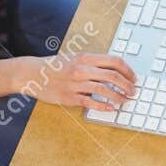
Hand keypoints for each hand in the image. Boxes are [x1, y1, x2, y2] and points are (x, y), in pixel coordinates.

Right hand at [18, 53, 137, 109]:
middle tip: (133, 91)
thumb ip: (93, 62)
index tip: (133, 78)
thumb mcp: (75, 57)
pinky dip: (103, 106)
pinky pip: (90, 102)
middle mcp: (82, 69)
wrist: (32, 73)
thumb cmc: (55, 66)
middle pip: (113, 76)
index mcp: (85, 57)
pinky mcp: (69, 97)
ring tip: (124, 101)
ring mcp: (75, 84)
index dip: (128, 70)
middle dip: (127, 85)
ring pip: (104, 90)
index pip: (114, 61)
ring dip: (118, 97)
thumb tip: (115, 70)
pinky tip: (110, 108)